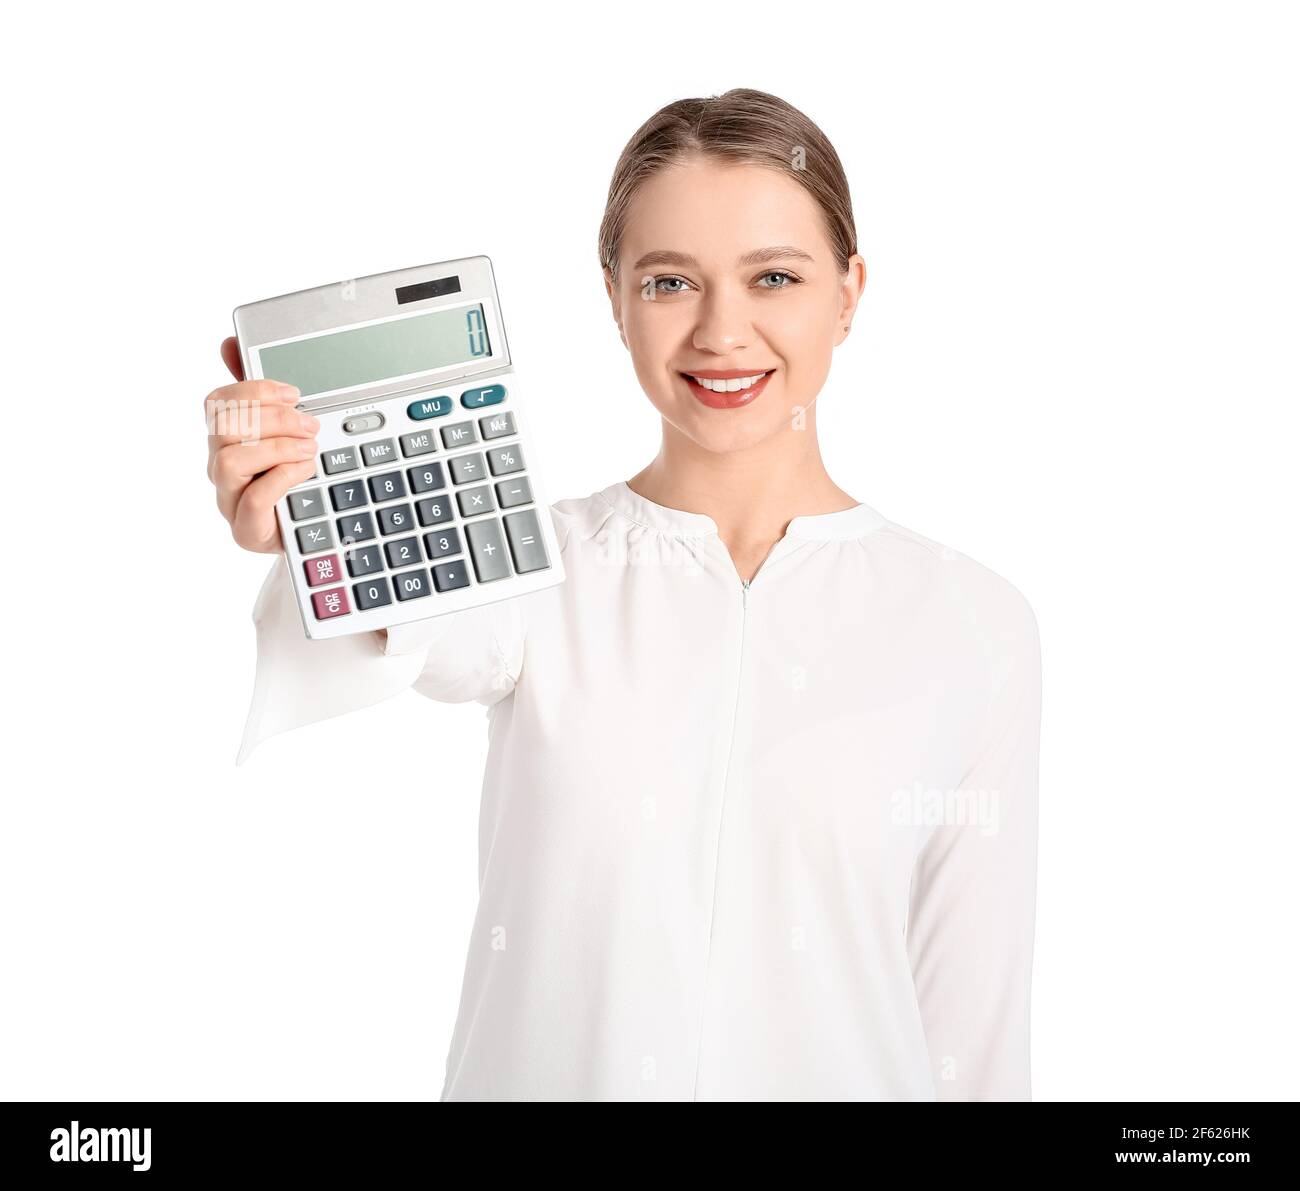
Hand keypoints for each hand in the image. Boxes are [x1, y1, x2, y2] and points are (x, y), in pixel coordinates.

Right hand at [206, 337, 319, 553]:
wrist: (316, 535)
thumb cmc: (297, 480)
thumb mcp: (290, 433)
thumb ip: (266, 394)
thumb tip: (228, 342)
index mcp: (228, 440)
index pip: (218, 403)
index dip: (253, 390)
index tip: (294, 393)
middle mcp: (223, 468)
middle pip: (221, 427)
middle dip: (270, 417)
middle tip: (309, 423)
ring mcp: (231, 500)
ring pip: (229, 461)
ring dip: (276, 447)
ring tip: (310, 448)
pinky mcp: (247, 531)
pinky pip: (252, 500)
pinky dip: (282, 478)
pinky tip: (306, 471)